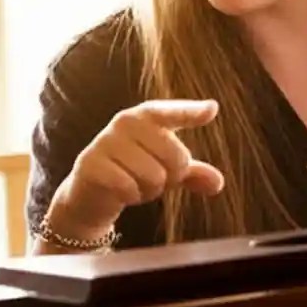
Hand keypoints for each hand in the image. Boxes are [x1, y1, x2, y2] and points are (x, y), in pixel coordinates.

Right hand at [45, 99, 224, 242]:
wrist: (89, 193)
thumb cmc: (132, 173)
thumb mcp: (166, 171)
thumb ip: (192, 174)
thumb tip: (217, 183)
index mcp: (144, 117)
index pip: (169, 113)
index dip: (190, 112)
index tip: (212, 109)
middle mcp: (125, 122)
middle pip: (175, 156)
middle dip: (171, 177)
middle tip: (154, 179)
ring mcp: (106, 141)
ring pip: (154, 176)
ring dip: (150, 190)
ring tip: (135, 184)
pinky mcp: (91, 163)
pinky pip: (129, 187)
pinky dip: (132, 196)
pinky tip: (122, 192)